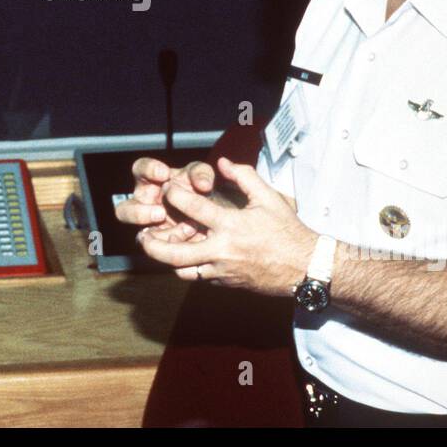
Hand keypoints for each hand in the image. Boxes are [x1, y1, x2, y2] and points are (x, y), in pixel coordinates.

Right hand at [114, 157, 213, 243]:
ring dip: (150, 236)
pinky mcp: (156, 242)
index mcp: (151, 179)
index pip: (140, 169)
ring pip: (136, 235)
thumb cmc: (200, 190)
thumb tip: (203, 184)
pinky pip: (154, 247)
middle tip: (161, 213)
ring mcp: (148, 225)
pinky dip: (171, 242)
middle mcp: (144, 202)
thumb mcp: (202, 177)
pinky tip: (188, 237)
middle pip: (124, 209)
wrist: (210, 216)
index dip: (147, 170)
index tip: (164, 173)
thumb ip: (201, 174)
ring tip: (172, 234)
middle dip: (140, 213)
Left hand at [136, 156, 317, 294]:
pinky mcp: (226, 283)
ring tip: (158, 247)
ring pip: (183, 270)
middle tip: (142, 235)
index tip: (166, 187)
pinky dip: (188, 267)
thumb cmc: (287, 230)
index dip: (175, 194)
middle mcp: (222, 250)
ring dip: (167, 260)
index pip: (193, 208)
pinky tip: (184, 256)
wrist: (305, 268)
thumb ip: (243, 176)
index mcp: (231, 225)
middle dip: (153, 245)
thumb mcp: (268, 197)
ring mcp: (222, 270)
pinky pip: (199, 276)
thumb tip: (222, 163)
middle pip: (175, 254)